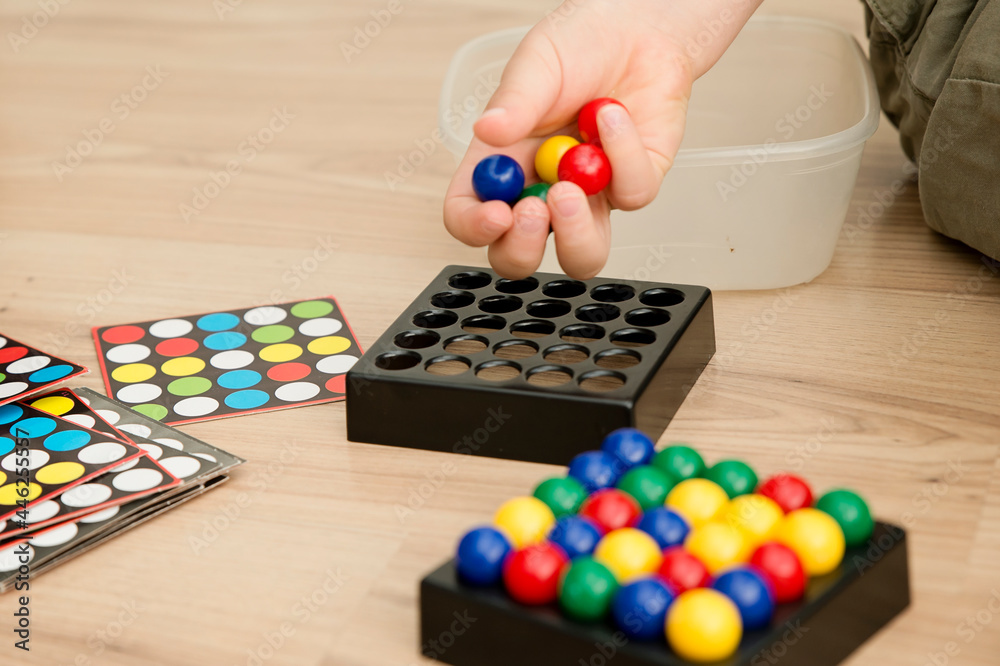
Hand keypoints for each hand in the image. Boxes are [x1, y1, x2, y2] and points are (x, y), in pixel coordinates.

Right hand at [443, 0, 761, 278]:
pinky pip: (631, 194)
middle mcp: (540, 191)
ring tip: (572, 185)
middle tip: (534, 209)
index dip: (475, 228)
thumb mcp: (537, 64)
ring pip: (582, 255)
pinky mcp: (633, 187)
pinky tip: (610, 113)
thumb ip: (515, 101)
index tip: (495, 215)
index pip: (469, 217)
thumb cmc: (579, 45)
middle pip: (519, 256)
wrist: (638, 27)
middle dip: (524, 246)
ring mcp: (588, 198)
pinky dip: (622, 152)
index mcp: (500, 166)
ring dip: (577, 234)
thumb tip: (488, 130)